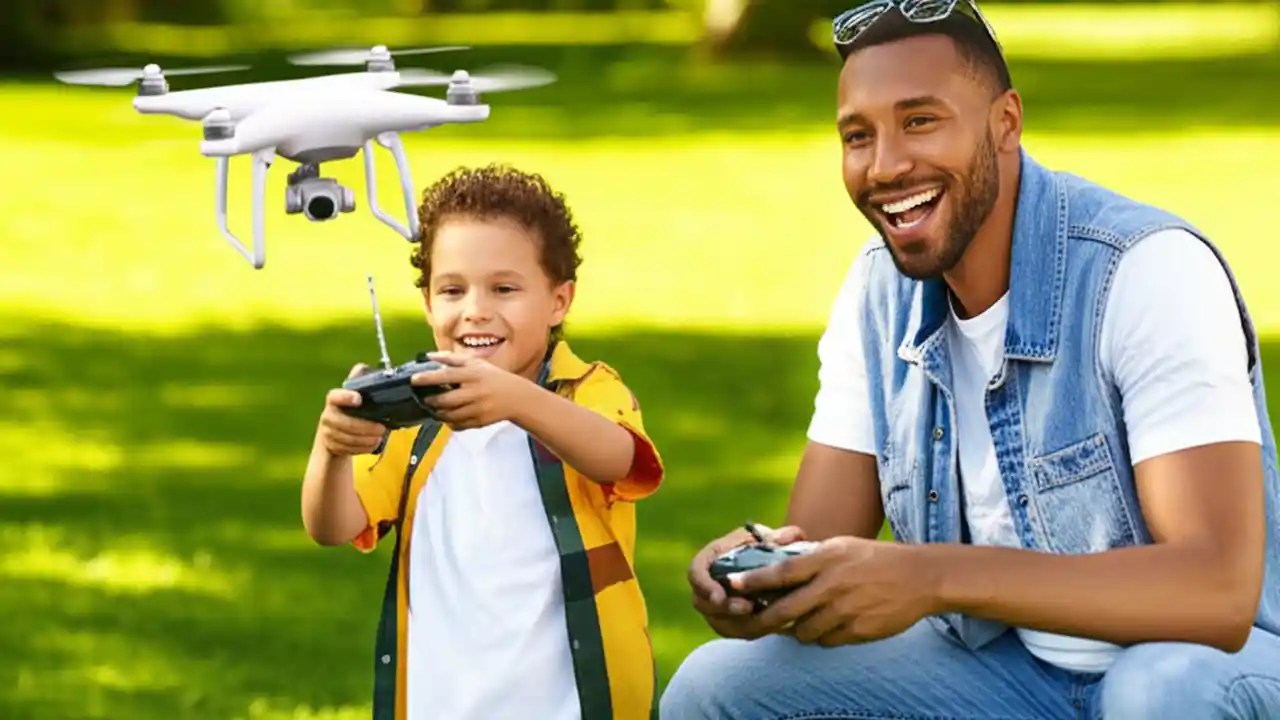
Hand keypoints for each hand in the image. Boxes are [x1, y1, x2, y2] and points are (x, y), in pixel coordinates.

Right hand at [317, 363, 386, 455]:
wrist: (334, 430)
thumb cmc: (351, 408)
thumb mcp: (355, 392)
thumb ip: (360, 380)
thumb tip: (369, 368)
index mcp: (333, 400)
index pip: (335, 397)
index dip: (346, 397)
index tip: (358, 399)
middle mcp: (327, 416)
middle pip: (345, 424)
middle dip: (366, 428)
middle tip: (382, 428)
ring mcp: (328, 433)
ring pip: (348, 439)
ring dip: (366, 439)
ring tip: (380, 437)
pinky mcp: (332, 446)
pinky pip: (348, 450)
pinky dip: (363, 448)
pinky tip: (373, 445)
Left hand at [412, 352, 534, 429]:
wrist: (517, 397)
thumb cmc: (493, 377)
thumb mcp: (476, 364)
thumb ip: (452, 359)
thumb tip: (429, 356)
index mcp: (473, 375)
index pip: (446, 376)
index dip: (428, 378)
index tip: (414, 380)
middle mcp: (475, 392)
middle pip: (446, 399)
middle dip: (431, 400)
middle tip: (425, 398)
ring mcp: (478, 408)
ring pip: (450, 415)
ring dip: (438, 413)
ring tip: (434, 408)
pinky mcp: (480, 422)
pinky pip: (458, 425)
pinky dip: (450, 422)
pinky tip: (448, 417)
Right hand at [687, 524, 807, 638]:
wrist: (775, 566)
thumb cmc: (770, 546)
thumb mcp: (775, 536)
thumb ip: (783, 536)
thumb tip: (788, 538)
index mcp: (712, 557)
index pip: (695, 572)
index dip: (704, 585)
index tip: (720, 595)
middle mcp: (708, 583)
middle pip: (703, 603)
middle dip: (725, 609)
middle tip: (747, 608)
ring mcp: (716, 606)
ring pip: (720, 623)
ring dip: (741, 623)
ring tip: (766, 618)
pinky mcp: (730, 622)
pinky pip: (736, 632)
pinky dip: (752, 631)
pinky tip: (773, 625)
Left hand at [734, 536, 941, 646]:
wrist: (921, 578)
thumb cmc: (877, 558)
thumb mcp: (843, 546)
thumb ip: (812, 556)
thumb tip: (779, 561)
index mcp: (827, 559)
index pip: (782, 572)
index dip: (755, 580)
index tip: (733, 584)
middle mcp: (833, 585)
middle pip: (786, 610)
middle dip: (763, 619)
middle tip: (750, 622)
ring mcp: (845, 611)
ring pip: (804, 631)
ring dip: (798, 629)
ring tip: (805, 619)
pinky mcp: (858, 631)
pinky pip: (828, 641)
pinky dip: (823, 636)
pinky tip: (832, 624)